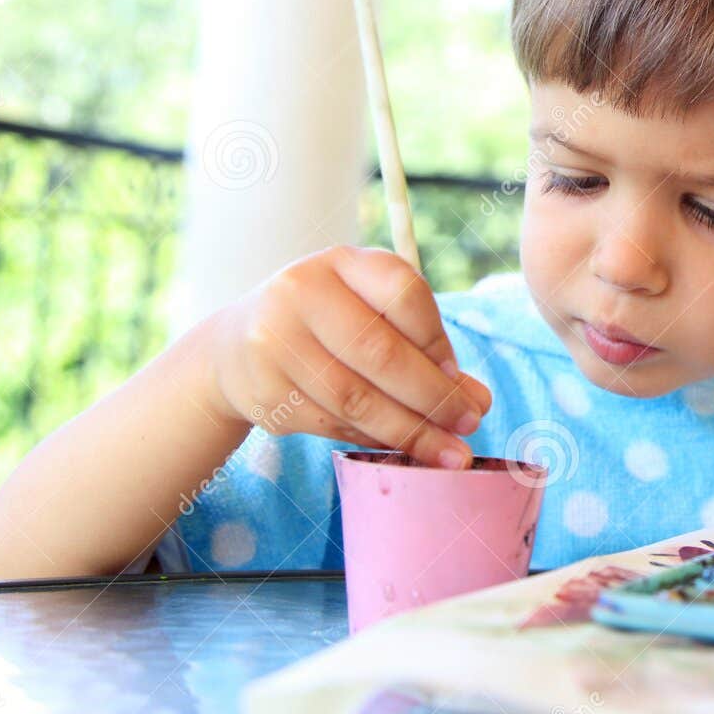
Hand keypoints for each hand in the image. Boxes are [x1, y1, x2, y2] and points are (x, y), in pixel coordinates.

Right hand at [205, 245, 492, 467]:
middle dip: (434, 396)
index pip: (403, 292)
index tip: (459, 376)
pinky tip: (398, 446)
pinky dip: (374, 438)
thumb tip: (478, 401)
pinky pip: (333, 423)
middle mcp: (301, 292)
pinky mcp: (264, 390)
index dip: (438, 340)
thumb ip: (423, 346)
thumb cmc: (327, 325)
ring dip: (411, 432)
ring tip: (449, 453)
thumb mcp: (369, 311)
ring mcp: (275, 341)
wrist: (236, 347)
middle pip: (381, 352)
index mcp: (340, 261)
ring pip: (356, 398)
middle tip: (469, 424)